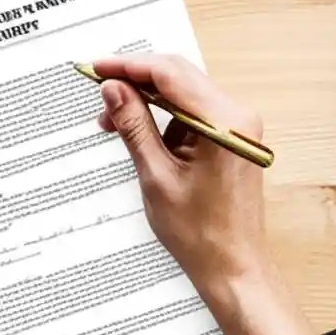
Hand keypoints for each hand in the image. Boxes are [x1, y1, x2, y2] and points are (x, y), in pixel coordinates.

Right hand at [94, 54, 314, 334]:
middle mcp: (237, 117)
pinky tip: (138, 130)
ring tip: (112, 121)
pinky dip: (163, 117)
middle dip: (135, 81)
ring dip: (147, 100)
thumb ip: (134, 127)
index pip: (170, 74)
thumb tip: (113, 90)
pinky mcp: (231, 138)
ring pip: (183, 92)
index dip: (129, 67)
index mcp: (224, 124)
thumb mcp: (156, 176)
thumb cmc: (201, 234)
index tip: (98, 68)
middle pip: (178, 76)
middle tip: (98, 89)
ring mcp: (237, 127)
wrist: (234, 267)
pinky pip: (192, 112)